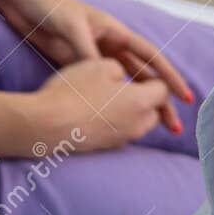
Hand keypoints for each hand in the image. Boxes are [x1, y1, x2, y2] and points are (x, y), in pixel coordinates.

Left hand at [0, 0, 194, 135]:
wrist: (18, 1)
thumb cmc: (47, 5)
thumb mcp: (71, 26)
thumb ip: (88, 50)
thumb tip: (108, 77)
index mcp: (114, 31)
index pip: (150, 57)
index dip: (169, 77)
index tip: (185, 98)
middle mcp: (108, 44)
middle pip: (142, 75)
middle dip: (159, 99)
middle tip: (173, 126)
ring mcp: (93, 56)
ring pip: (124, 84)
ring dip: (137, 104)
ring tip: (152, 129)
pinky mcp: (75, 64)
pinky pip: (100, 86)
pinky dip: (111, 102)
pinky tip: (116, 119)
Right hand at [29, 58, 172, 152]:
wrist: (49, 125)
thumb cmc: (75, 92)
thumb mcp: (98, 66)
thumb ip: (119, 68)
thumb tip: (122, 79)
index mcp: (142, 102)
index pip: (164, 89)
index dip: (154, 77)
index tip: (142, 72)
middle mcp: (139, 124)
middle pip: (154, 110)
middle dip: (145, 97)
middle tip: (124, 85)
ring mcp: (123, 139)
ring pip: (138, 122)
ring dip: (129, 110)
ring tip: (106, 98)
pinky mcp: (107, 148)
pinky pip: (120, 131)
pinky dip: (113, 121)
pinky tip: (92, 112)